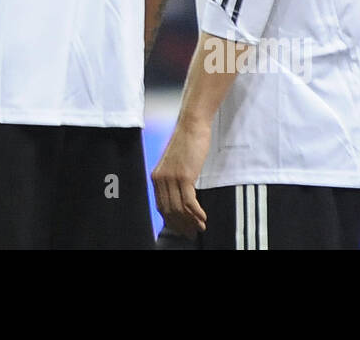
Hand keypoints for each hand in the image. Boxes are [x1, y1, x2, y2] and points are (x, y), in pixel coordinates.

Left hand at [151, 118, 211, 238]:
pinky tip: (203, 218)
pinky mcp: (184, 176)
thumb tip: (182, 200)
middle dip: (182, 225)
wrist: (191, 125)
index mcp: (156, 177)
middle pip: (169, 211)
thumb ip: (174, 180)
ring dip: (191, 221)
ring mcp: (171, 178)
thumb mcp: (176, 164)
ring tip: (200, 228)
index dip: (172, 222)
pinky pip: (189, 202)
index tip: (182, 229)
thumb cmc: (187, 143)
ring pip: (179, 209)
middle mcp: (160, 179)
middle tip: (193, 233)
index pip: (161, 207)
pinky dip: (197, 213)